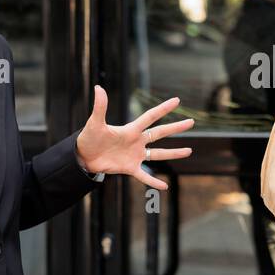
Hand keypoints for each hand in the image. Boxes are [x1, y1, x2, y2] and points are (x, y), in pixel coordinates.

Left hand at [76, 86, 194, 190]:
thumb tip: (98, 87)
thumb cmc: (89, 138)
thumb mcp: (95, 123)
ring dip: (174, 153)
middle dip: (176, 128)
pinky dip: (153, 182)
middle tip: (191, 122)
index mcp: (131, 129)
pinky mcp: (130, 168)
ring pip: (159, 154)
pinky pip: (145, 175)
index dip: (163, 108)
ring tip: (189, 151)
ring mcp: (135, 155)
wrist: (83, 156)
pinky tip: (164, 187)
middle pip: (160, 133)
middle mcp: (136, 141)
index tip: (177, 101)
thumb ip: (100, 106)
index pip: (150, 117)